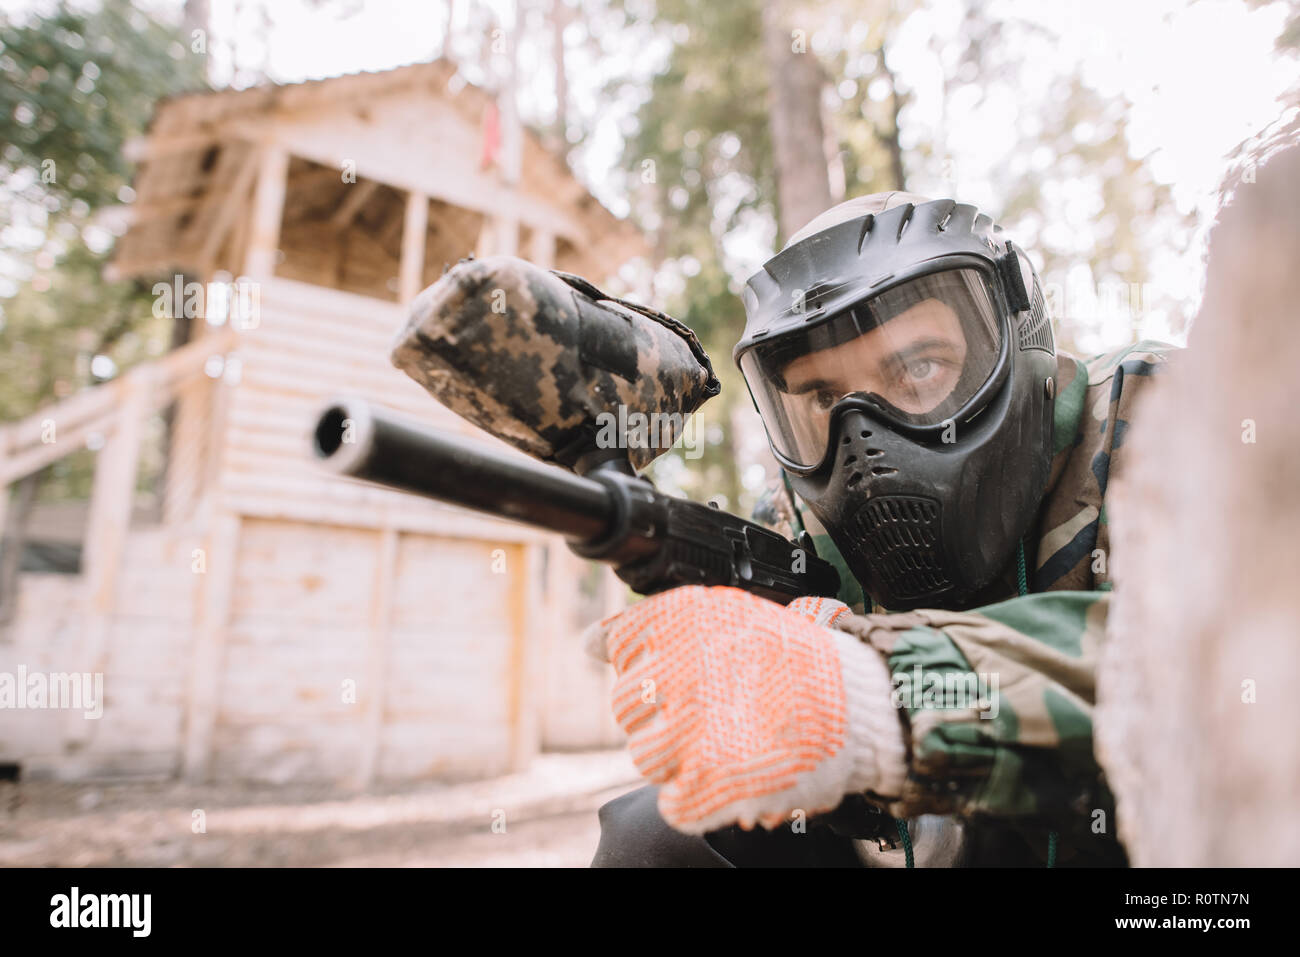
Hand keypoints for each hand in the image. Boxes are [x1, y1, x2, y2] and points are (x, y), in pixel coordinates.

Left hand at [588, 586, 906, 833]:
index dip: (653, 664)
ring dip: (683, 754)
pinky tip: (734, 772)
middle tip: (721, 708)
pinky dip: (700, 798)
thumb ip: (654, 629)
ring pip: (647, 755)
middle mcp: (675, 667)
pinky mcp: (705, 780)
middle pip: (628, 706)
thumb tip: (589, 643)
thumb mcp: (731, 617)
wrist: (868, 705)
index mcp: (681, 619)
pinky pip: (673, 802)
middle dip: (668, 711)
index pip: (621, 646)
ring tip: (735, 737)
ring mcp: (688, 727)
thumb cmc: (804, 662)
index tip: (684, 673)